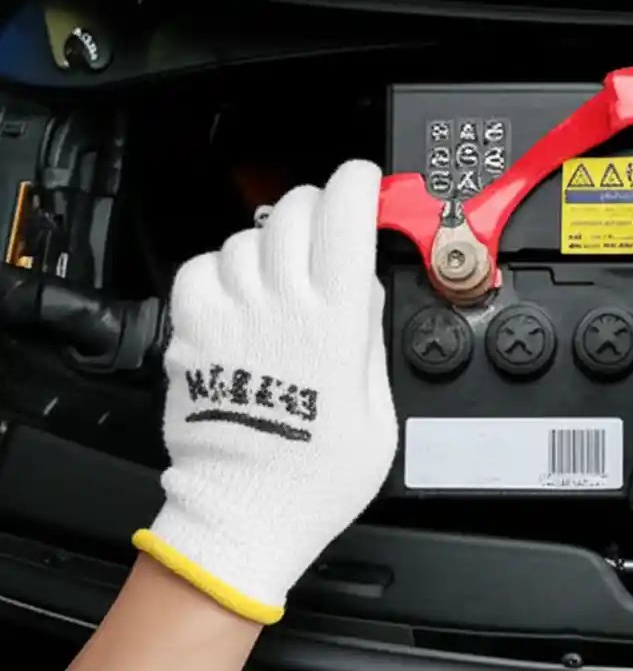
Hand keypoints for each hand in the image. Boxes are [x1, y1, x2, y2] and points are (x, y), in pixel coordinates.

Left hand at [133, 160, 396, 624]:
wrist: (244, 513)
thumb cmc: (315, 475)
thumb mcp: (377, 411)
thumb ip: (368, 339)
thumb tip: (363, 287)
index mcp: (335, 323)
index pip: (346, 220)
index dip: (358, 185)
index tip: (367, 183)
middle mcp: (279, 307)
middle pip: (294, 212)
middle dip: (318, 204)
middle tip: (330, 222)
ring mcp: (228, 316)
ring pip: (246, 237)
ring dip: (269, 239)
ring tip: (282, 268)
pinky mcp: (190, 334)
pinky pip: (199, 269)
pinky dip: (219, 266)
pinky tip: (237, 289)